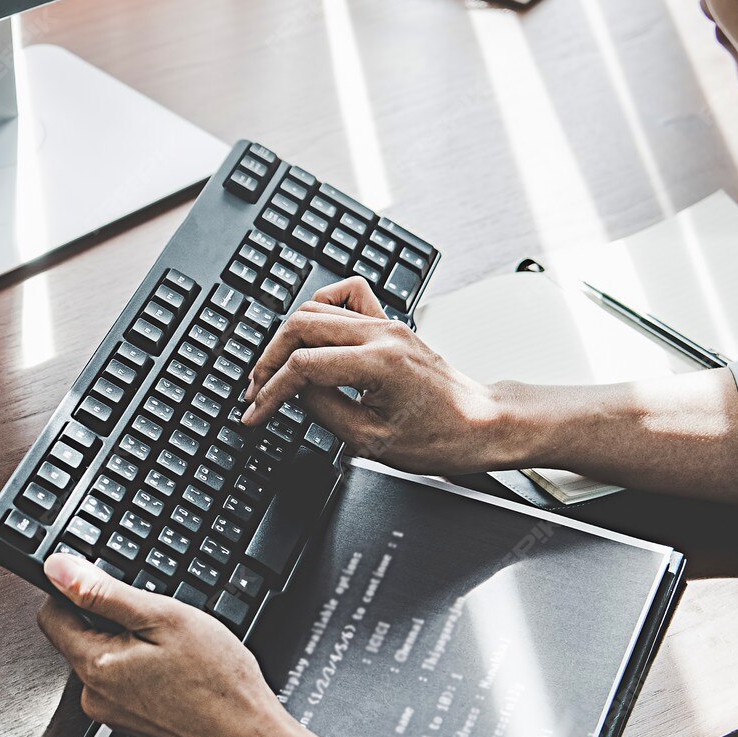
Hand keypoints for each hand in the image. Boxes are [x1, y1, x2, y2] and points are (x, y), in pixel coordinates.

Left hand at [36, 553, 302, 736]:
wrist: (248, 735)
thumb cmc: (215, 681)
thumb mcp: (162, 617)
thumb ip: (103, 593)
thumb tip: (58, 570)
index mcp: (94, 667)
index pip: (51, 615)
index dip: (74, 591)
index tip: (107, 586)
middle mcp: (93, 696)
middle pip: (78, 637)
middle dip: (110, 619)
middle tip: (154, 620)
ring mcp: (111, 712)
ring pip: (103, 658)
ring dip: (128, 643)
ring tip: (169, 648)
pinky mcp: (130, 720)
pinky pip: (121, 681)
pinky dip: (140, 666)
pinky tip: (172, 668)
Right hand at [238, 277, 518, 475]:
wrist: (481, 423)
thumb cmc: (441, 438)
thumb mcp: (371, 440)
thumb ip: (324, 411)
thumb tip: (294, 392)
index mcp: (378, 364)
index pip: (303, 366)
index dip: (271, 392)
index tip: (255, 413)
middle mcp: (382, 334)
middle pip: (301, 326)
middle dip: (269, 359)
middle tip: (256, 390)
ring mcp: (387, 324)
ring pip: (317, 307)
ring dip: (287, 337)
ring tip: (275, 367)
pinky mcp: (391, 324)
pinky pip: (348, 295)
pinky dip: (321, 306)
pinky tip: (311, 331)